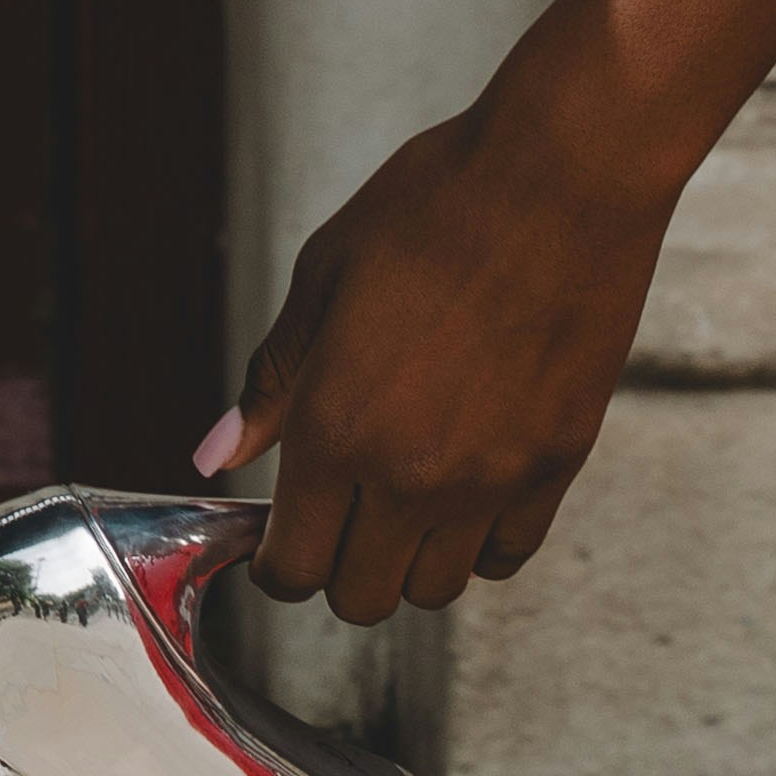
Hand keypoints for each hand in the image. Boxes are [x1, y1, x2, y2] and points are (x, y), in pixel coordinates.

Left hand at [201, 52, 686, 625]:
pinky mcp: (555, 466)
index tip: (281, 534)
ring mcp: (490, 480)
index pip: (292, 566)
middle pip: (361, 596)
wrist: (560, 178)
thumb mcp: (322, 280)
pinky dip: (480, 542)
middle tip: (341, 511)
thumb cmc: (434, 210)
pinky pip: (507, 555)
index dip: (275, 562)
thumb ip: (271, 383)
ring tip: (405, 497)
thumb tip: (215, 455)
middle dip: (337, 567)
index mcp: (337, 430)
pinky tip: (467, 488)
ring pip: (435, 590)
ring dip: (409, 558)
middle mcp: (412, 475)